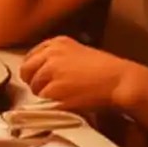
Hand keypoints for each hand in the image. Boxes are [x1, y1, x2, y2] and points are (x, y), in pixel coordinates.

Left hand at [19, 36, 142, 112]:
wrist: (121, 81)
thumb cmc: (106, 70)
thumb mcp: (78, 53)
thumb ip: (58, 58)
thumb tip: (39, 71)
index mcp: (57, 43)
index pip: (30, 56)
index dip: (34, 70)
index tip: (40, 77)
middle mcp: (50, 54)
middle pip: (26, 70)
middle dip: (33, 81)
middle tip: (48, 90)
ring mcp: (51, 71)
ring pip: (34, 87)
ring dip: (43, 94)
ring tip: (63, 95)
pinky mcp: (54, 89)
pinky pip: (42, 100)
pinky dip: (51, 103)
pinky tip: (67, 101)